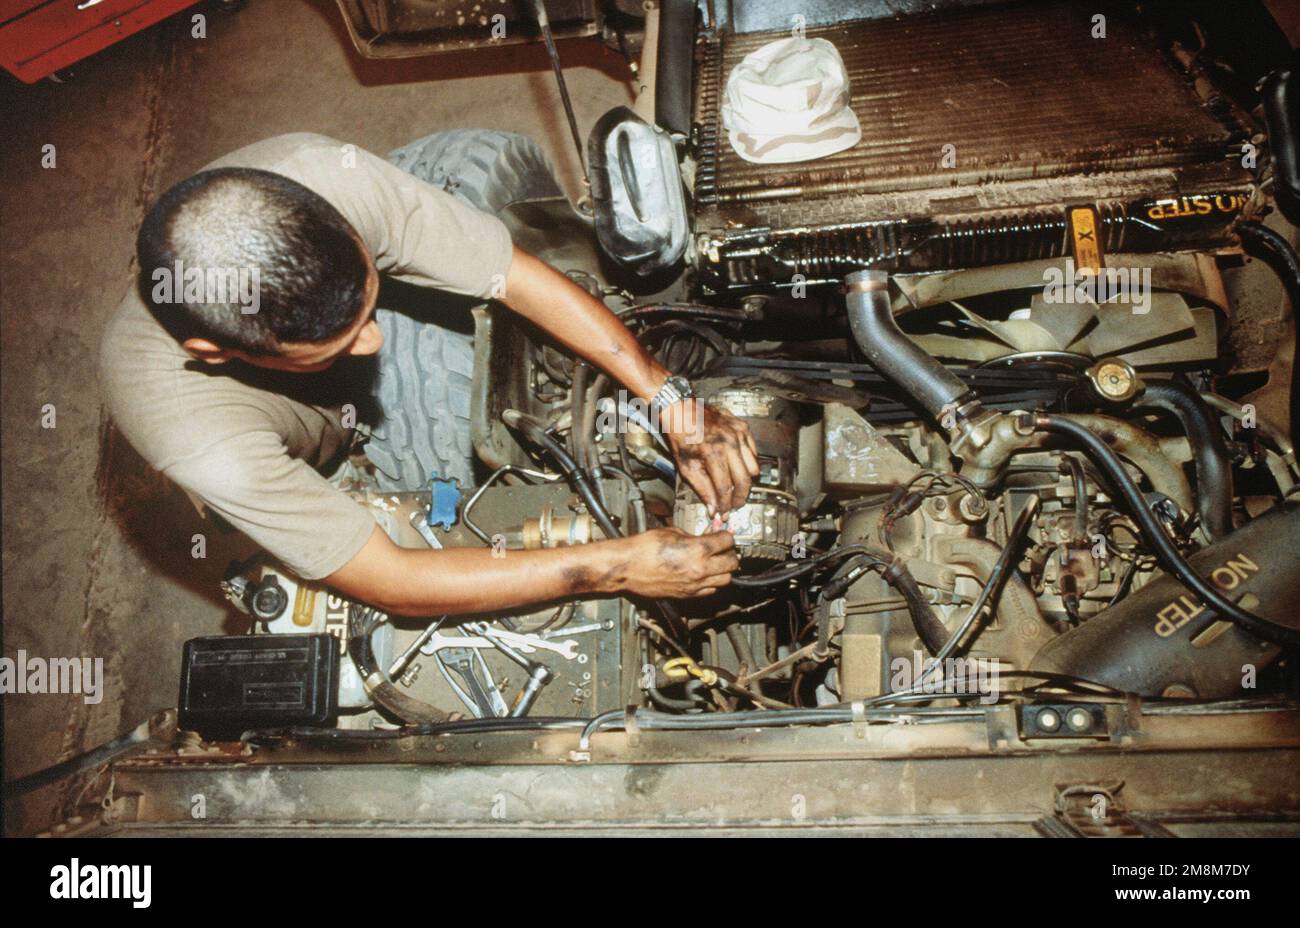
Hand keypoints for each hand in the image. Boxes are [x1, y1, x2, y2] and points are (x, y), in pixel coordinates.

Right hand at [607, 527, 739, 598]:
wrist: (627, 567)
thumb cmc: (643, 549)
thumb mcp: (672, 532)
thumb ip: (693, 535)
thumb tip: (703, 537)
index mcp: (697, 550)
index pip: (727, 542)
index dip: (726, 536)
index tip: (723, 535)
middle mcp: (700, 570)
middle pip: (732, 564)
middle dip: (730, 554)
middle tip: (724, 549)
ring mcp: (694, 585)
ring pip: (725, 580)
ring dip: (724, 570)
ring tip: (716, 562)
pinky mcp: (687, 595)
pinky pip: (710, 591)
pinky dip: (712, 583)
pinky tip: (705, 574)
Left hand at [659, 400, 759, 514]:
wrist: (681, 409)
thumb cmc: (681, 435)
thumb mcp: (685, 465)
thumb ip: (701, 488)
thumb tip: (712, 508)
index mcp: (712, 453)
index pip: (725, 487)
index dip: (725, 504)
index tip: (724, 512)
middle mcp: (729, 443)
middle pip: (744, 480)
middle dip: (740, 497)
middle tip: (735, 505)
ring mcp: (739, 434)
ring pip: (754, 468)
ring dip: (746, 481)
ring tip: (736, 487)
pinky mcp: (743, 428)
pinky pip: (754, 452)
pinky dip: (748, 463)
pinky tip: (738, 467)